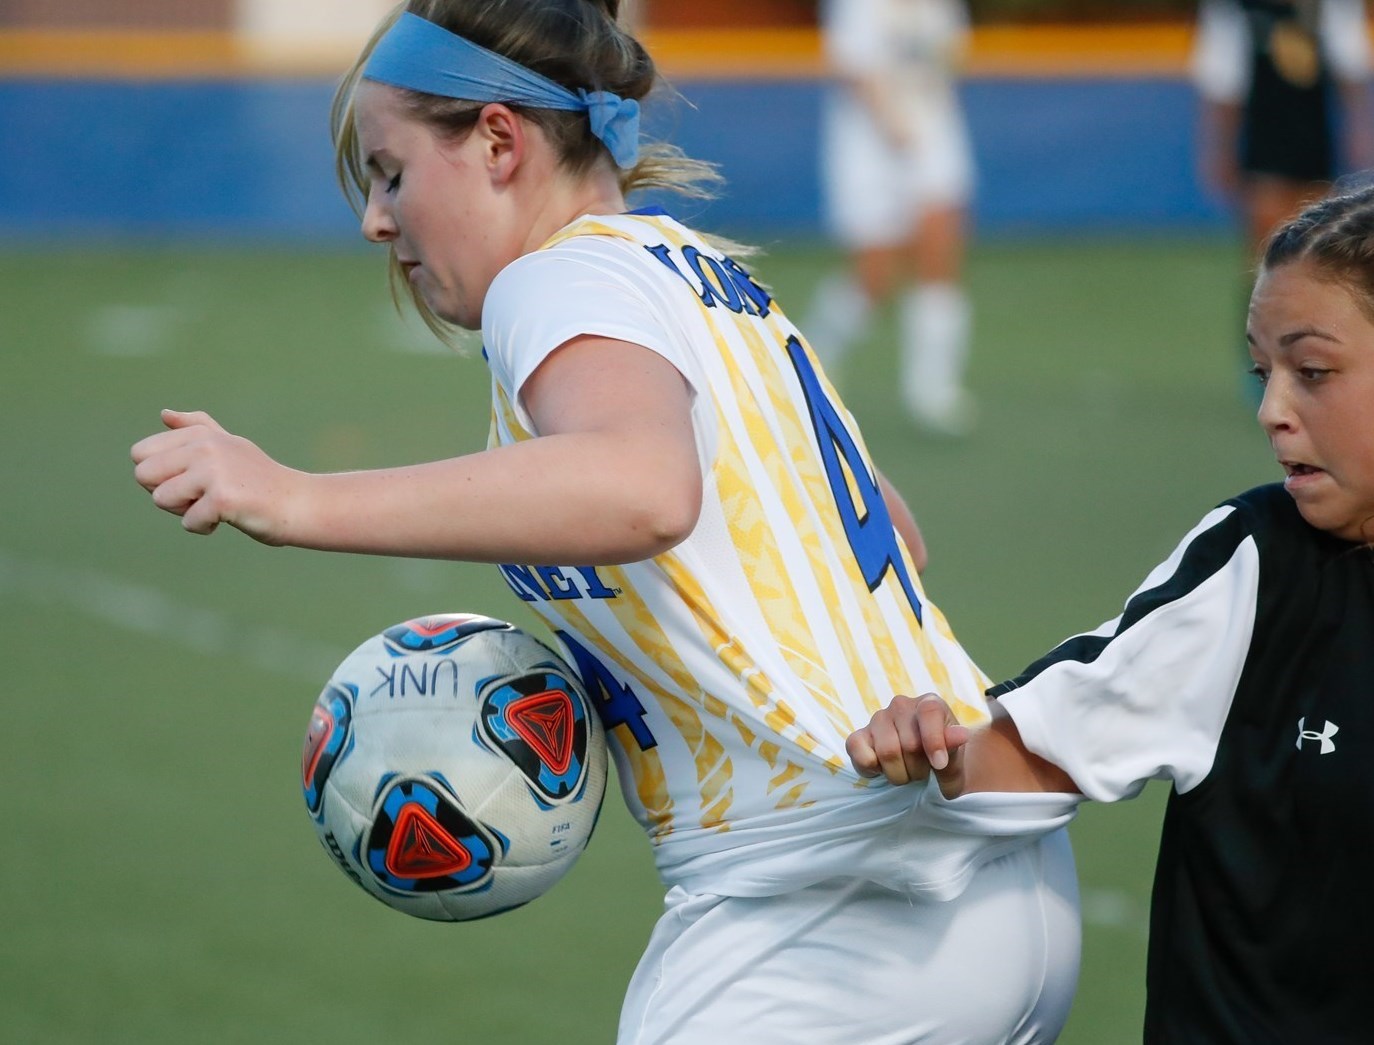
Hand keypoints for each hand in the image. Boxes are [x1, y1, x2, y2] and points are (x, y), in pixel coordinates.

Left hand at [131, 409, 299, 543]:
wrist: (297, 503)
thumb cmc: (261, 479)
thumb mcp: (230, 445)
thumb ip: (197, 428)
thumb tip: (164, 413)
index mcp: (201, 433)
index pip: (140, 454)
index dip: (159, 474)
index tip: (191, 479)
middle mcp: (205, 446)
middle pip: (143, 476)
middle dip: (166, 493)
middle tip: (200, 495)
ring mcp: (214, 471)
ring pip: (161, 500)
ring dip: (185, 511)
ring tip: (216, 505)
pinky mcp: (222, 498)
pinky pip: (188, 522)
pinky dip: (205, 527)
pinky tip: (230, 517)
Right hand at [846, 693, 970, 795]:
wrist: (921, 770)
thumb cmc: (942, 762)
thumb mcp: (955, 759)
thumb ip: (954, 746)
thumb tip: (961, 734)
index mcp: (929, 704)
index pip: (929, 713)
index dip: (934, 742)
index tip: (939, 765)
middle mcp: (901, 705)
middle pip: (909, 743)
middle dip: (918, 769)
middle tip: (922, 774)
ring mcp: (878, 719)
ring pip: (887, 752)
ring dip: (899, 774)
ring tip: (906, 773)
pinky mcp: (858, 736)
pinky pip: (861, 754)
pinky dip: (873, 770)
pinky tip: (883, 770)